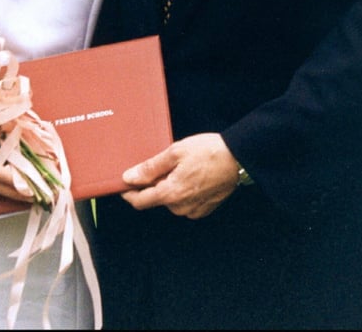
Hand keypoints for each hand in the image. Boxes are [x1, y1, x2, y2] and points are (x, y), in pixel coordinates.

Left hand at [119, 132, 240, 219]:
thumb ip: (149, 168)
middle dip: (153, 184)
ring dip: (169, 186)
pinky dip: (183, 190)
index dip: (129, 193)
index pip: (140, 201)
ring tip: (180, 166)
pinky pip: (185, 202)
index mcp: (171, 193)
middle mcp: (181, 207)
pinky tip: (191, 175)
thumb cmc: (207, 152)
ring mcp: (194, 210)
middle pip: (156, 198)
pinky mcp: (205, 209)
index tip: (124, 184)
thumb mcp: (174, 153)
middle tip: (161, 164)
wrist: (237, 158)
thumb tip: (129, 178)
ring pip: (171, 200)